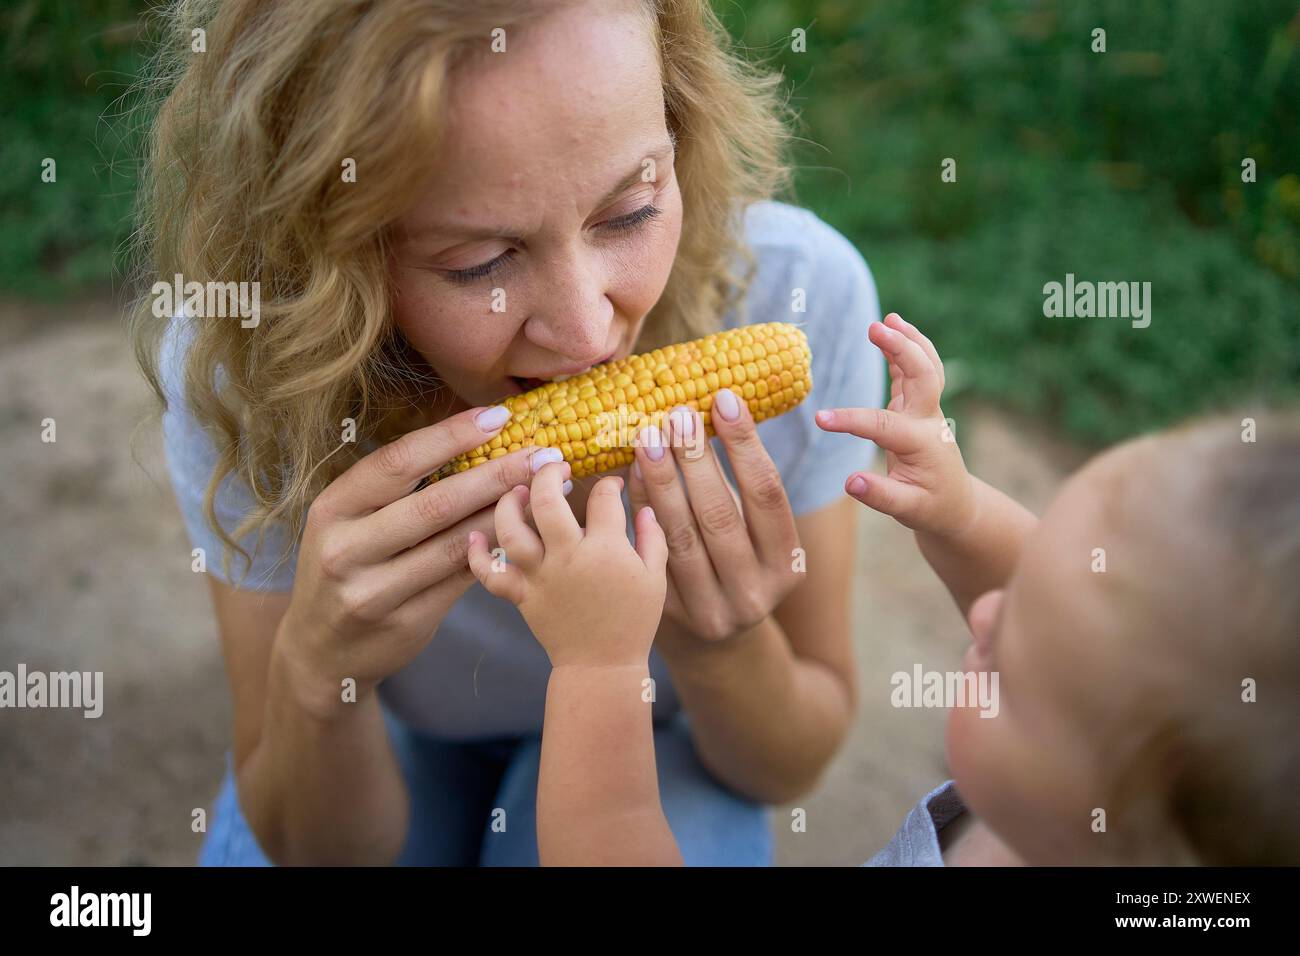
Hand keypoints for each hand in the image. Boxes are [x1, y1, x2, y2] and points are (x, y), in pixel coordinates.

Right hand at [278, 406, 570, 713]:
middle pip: (435, 504)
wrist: (323, 651)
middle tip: (544, 454)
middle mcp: (346, 549)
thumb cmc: (349, 565)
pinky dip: (496, 551)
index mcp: (333, 508)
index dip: (450, 436)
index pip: (397, 462)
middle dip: (497, 475)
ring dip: (508, 514)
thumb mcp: (350, 520)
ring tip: (546, 491)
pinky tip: (527, 532)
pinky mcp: (406, 622)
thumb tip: (473, 435)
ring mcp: (374, 591)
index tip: (500, 417)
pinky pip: (461, 578)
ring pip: (455, 544)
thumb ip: (398, 488)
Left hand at [466, 465, 667, 667]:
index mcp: (607, 550)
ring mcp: (540, 577)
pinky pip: (489, 575)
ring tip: (517, 491)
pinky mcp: (521, 596)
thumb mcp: (655, 578)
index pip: (604, 499)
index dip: (608, 485)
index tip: (610, 487)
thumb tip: (645, 508)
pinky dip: (477, 556)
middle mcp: (568, 557)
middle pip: (547, 501)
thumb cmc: (633, 621)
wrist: (602, 666)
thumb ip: (653, 538)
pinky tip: (475, 536)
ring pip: (511, 531)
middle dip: (547, 473)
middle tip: (553, 466)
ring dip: (508, 504)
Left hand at [625, 387, 801, 643]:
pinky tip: (630, 473)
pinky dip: (639, 508)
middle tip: (676, 413)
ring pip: (680, 534)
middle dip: (696, 458)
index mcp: (788, 564)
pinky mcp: (669, 615)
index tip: (724, 399)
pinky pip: (649, 551)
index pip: (768, 494)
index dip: (746, 444)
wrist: (716, 639)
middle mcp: (754, 592)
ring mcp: (710, 609)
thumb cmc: (737, 561)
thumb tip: (718, 405)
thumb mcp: (758, 535)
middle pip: (721, 514)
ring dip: (662, 479)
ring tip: (647, 435)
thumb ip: (744, 486)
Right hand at [814, 312, 974, 538]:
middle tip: (875, 327)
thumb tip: (849, 482)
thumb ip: (880, 495)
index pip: (883, 425)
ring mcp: (927, 410)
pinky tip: (889, 329)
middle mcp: (929, 420)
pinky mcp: (920, 407)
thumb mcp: (907, 511)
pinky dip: (905, 348)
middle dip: (902, 349)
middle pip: (923, 374)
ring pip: (926, 366)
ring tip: (888, 318)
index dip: (851, 420)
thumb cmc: (931, 508)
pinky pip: (915, 371)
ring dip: (910, 339)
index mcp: (923, 444)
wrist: (957, 504)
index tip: (819, 420)